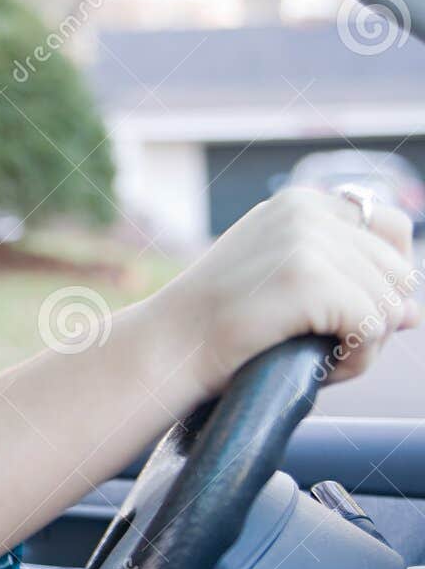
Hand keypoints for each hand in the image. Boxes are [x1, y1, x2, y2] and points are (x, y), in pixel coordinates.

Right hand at [142, 185, 420, 397]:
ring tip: (314, 353)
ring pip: (392, 305)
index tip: (346, 309)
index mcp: (299, 202)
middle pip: (399, 272)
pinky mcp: (310, 278)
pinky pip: (375, 328)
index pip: (391, 230)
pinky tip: (320, 365)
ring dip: (365, 344)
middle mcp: (306, 210)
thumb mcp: (281, 281)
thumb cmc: (219, 325)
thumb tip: (415, 313)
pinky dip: (357, 360)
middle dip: (374, 317)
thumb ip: (344, 279)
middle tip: (322, 341)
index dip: (383, 278)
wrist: (169, 347)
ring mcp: (308, 240)